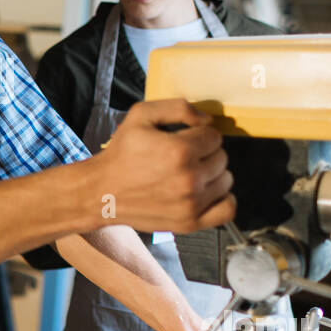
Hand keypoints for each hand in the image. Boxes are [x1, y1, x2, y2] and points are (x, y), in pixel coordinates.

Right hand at [89, 99, 235, 234]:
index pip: (214, 136)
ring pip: (226, 180)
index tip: (184, 139)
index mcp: (180, 150)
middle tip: (183, 157)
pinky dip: (222, 199)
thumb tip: (208, 120)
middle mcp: (189, 178)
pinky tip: (206, 192)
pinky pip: (227, 209)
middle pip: (222, 158)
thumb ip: (178, 107)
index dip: (199, 135)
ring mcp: (191, 203)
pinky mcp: (190, 222)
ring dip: (213, 174)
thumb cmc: (122, 153)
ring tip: (191, 174)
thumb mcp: (141, 115)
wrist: (103, 192)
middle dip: (206, 153)